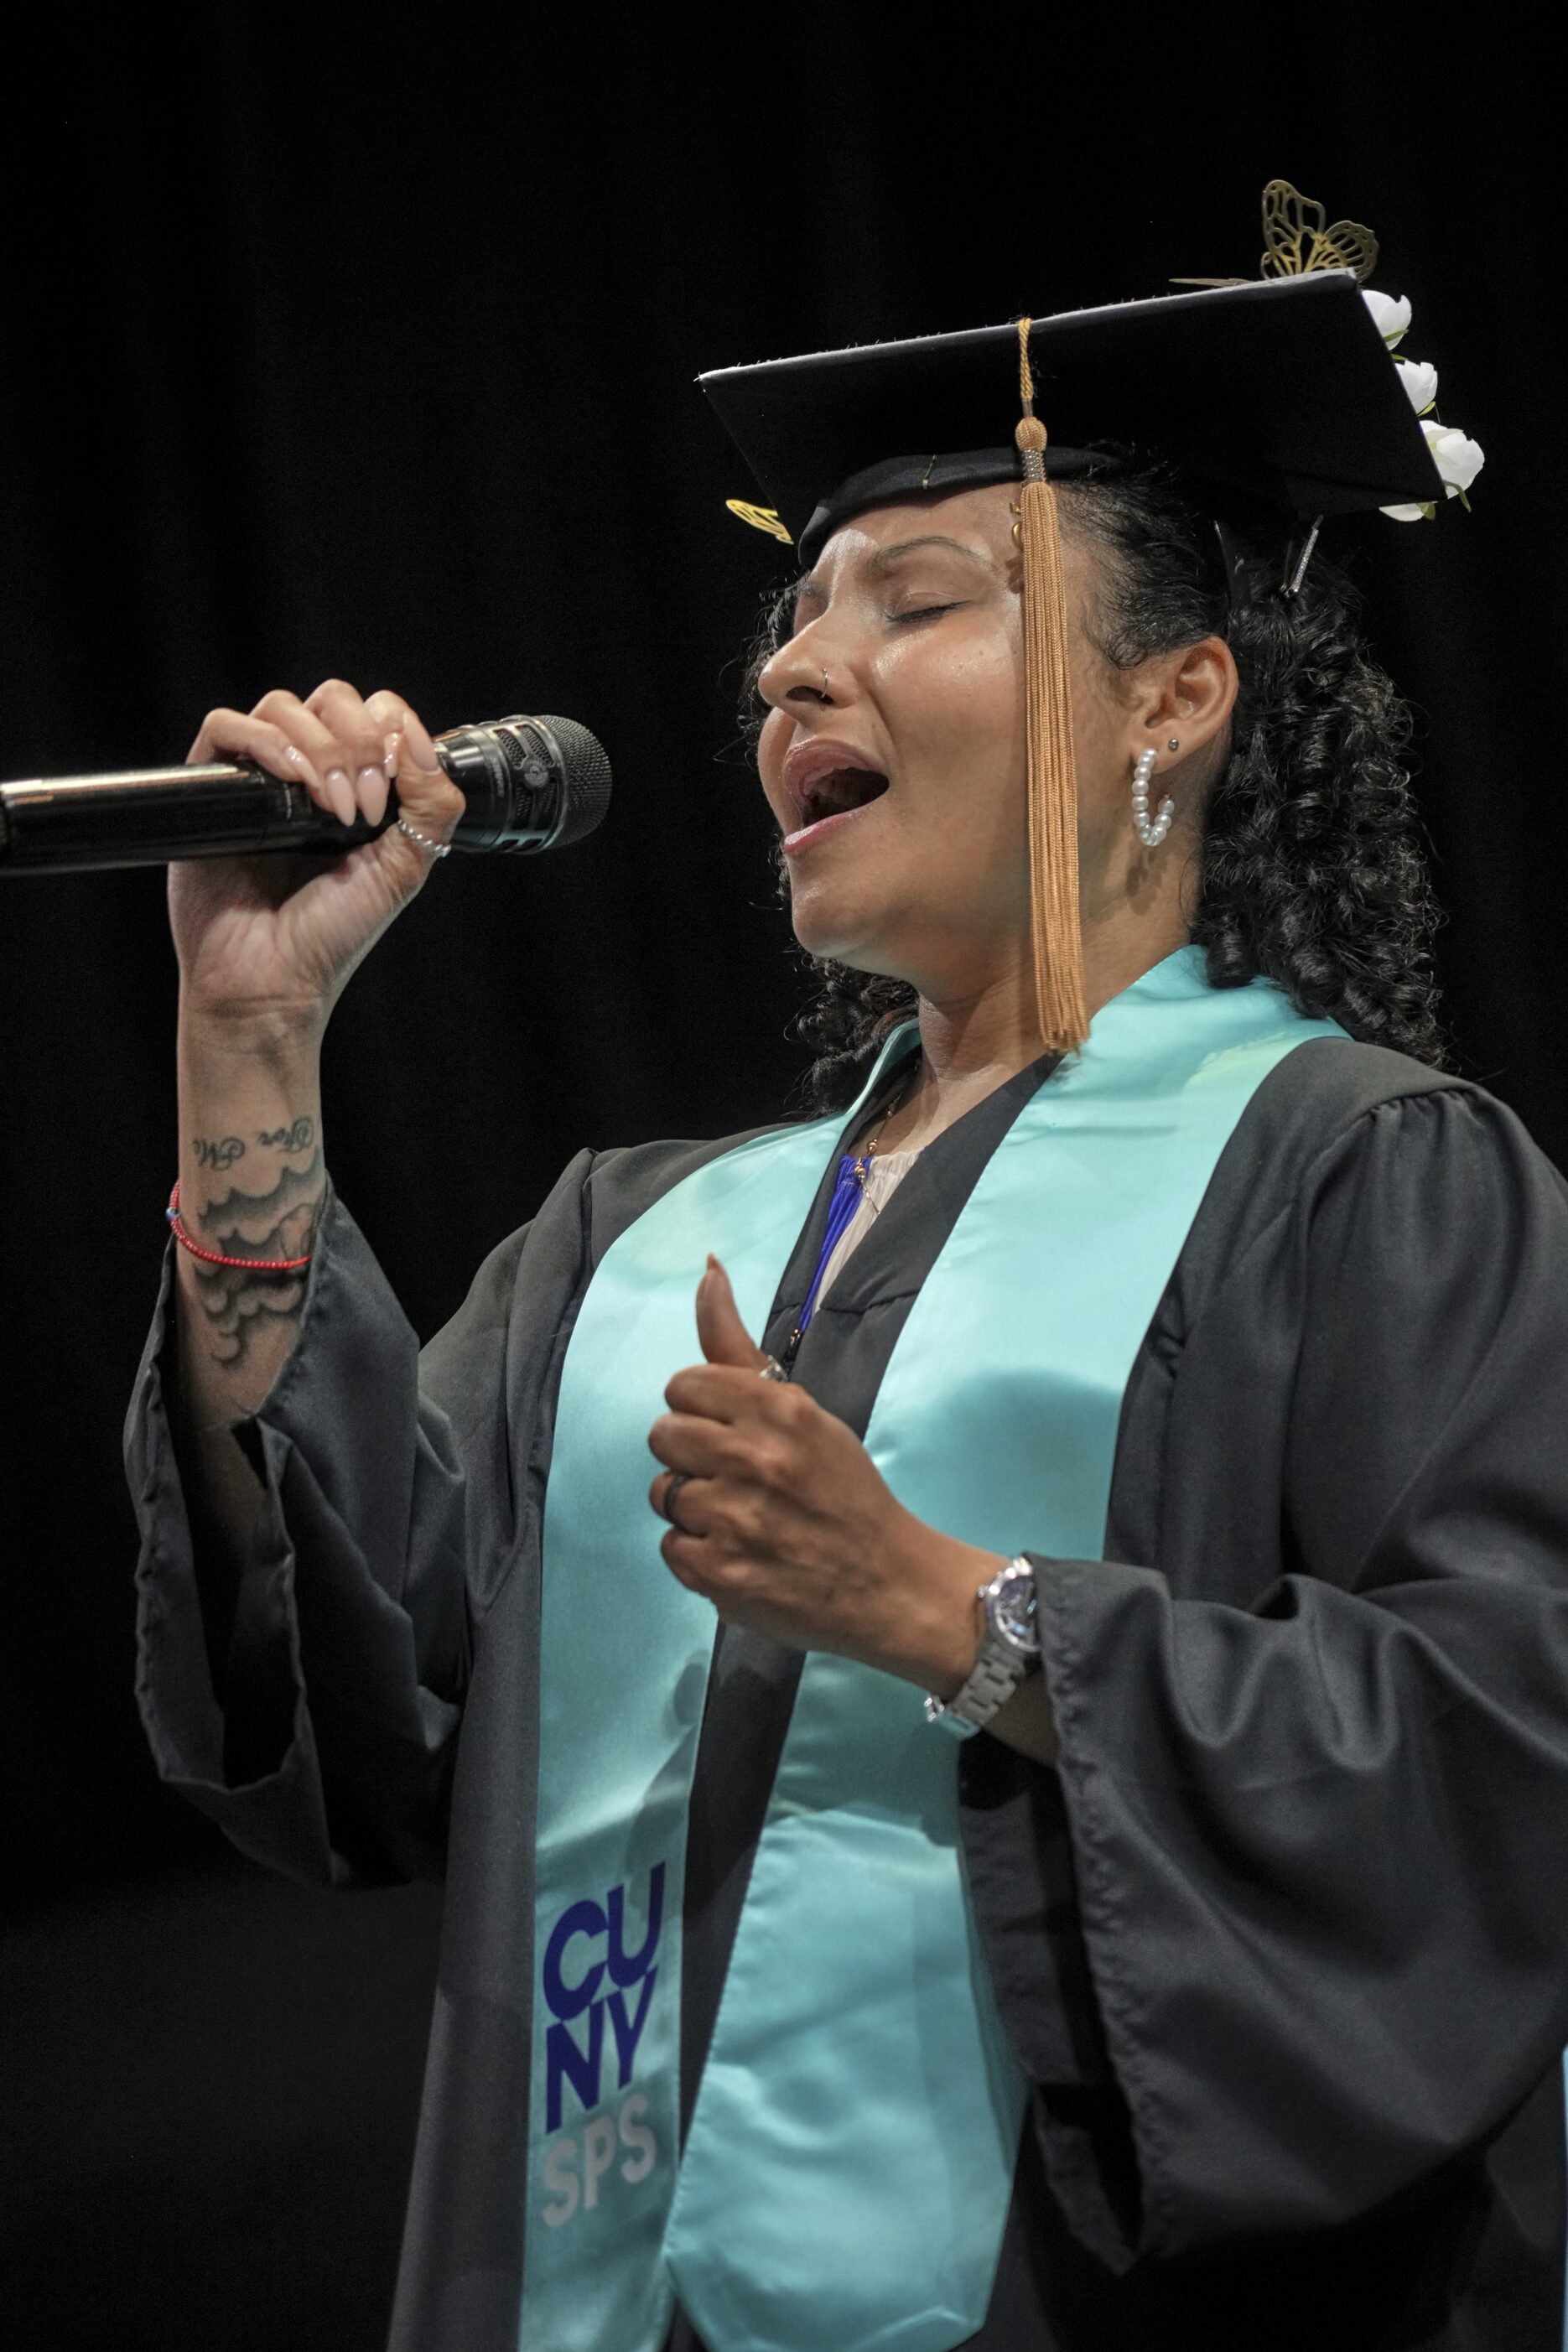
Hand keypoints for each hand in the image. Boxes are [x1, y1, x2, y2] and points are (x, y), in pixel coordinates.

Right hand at [169, 678, 466, 1032]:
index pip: (375, 714)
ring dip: (318, 747)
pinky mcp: (209, 786)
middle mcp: (307, 773)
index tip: (388, 793)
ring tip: (329, 811)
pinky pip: (224, 727)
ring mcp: (257, 777)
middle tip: (360, 806)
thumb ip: (432, 803)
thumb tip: (415, 736)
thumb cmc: (332, 933)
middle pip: (331, 699)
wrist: (271, 979)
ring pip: (282, 706)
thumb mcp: (404, 866)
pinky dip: (262, 741)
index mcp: (356, 784)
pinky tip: (288, 781)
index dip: (388, 735)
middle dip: (355, 741)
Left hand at [647, 1257, 998, 1689]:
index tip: (733, 1429)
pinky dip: (699, 1553)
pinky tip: (739, 1553)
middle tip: (736, 1474)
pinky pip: (671, 1547)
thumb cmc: (845, 1489)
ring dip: (695, 1507)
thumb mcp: (803, 1409)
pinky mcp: (719, 1574)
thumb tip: (707, 1266)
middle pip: (662, 1436)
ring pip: (662, 1493)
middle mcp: (752, 1459)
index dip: (703, 1409)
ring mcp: (733, 1520)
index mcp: (777, 1410)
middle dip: (692, 1455)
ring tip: (741, 1517)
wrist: (888, 1583)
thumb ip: (738, 1347)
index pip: (683, 1386)